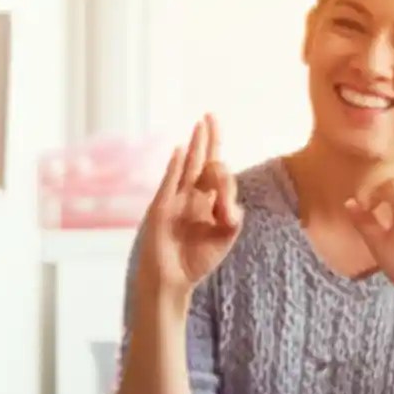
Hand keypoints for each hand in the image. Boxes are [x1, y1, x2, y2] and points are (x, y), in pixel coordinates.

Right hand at [138, 114, 242, 295]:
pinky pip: (168, 182)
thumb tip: (231, 196)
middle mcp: (191, 195)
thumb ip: (232, 215)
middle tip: (211, 115)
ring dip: (194, 146)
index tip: (227, 191)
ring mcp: (175, 199)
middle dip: (208, 139)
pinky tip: (180, 151)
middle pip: (201, 161)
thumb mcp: (224, 236)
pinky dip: (174, 167)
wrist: (171, 278)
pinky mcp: (161, 207)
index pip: (219, 175)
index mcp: (207, 200)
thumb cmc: (196, 258)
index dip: (226, 175)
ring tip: (200, 125)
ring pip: (187, 167)